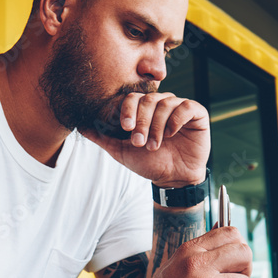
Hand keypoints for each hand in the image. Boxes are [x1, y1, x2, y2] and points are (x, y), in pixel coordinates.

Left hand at [84, 92, 209, 187]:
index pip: (133, 98)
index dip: (128, 110)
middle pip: (148, 100)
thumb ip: (102, 137)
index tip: (126, 128)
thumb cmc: (148, 163)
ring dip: (157, 126)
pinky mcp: (197, 114)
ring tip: (155, 145)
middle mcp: (161, 105)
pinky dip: (176, 119)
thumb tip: (80, 126)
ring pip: (166, 103)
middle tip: (139, 142)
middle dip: (142, 122)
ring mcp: (179, 108)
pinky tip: (171, 134)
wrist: (173, 179)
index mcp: (144, 109)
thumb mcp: (121, 151)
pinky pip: (186, 106)